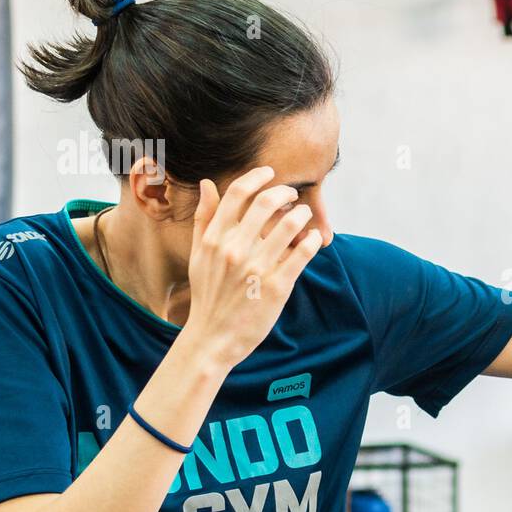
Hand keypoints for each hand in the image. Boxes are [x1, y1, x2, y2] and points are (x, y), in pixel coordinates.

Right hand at [183, 166, 322, 369]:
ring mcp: (257, 267)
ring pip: (290, 224)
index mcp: (214, 238)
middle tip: (293, 194)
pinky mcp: (277, 286)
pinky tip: (314, 237)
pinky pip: (302, 252)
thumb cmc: (208, 294)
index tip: (270, 173)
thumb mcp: (198, 255)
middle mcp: (234, 249)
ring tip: (304, 215)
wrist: (213, 338)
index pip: (238, 193)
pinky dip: (312, 239)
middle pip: (267, 202)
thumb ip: (204, 219)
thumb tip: (206, 184)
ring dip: (302, 214)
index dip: (257, 177)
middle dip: (285, 192)